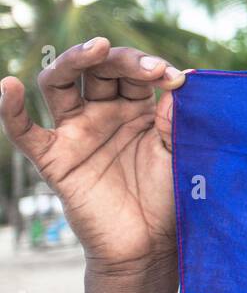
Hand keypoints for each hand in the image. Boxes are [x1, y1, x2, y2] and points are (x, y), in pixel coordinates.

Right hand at [1, 38, 187, 274]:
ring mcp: (76, 132)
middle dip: (122, 59)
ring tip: (96, 48)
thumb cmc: (167, 196)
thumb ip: (175, 120)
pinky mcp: (54, 158)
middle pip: (99, 69)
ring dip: (75, 61)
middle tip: (148, 67)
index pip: (134, 72)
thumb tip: (182, 81)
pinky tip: (8, 86)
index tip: (177, 79)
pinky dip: (10, 109)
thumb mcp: (178, 153)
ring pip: (61, 84)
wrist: (147, 244)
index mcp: (135, 107)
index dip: (152, 68)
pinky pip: (24, 131)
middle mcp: (102, 112)